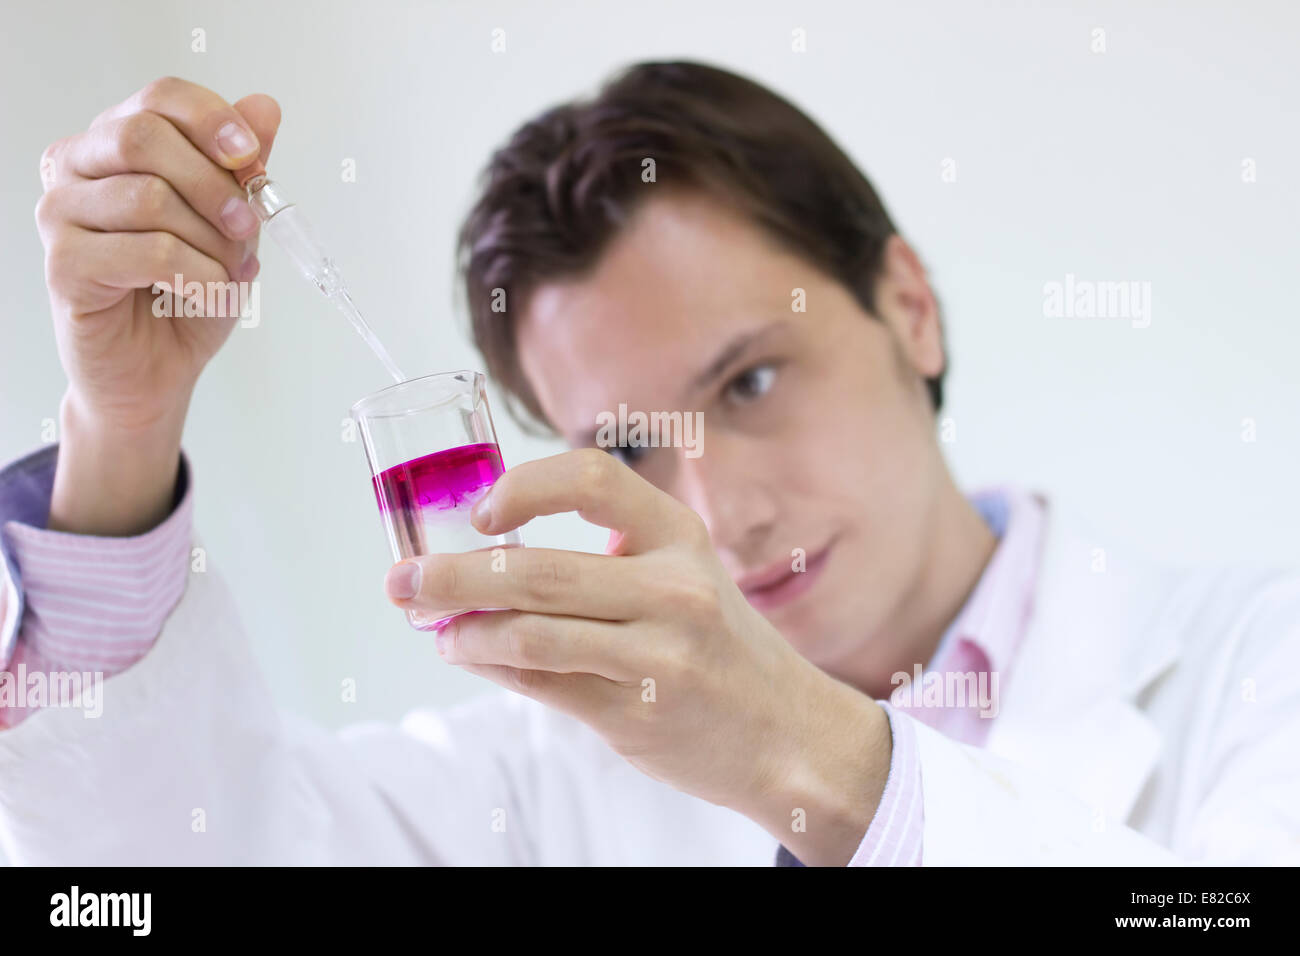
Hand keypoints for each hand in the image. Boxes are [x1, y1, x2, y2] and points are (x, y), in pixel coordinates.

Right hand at [35, 77, 280, 533]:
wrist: (157, 372)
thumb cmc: (185, 295)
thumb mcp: (229, 227)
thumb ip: (240, 170)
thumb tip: (263, 107)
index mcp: (115, 144)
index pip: (159, 99)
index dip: (212, 120)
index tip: (251, 156)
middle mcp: (77, 168)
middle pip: (145, 137)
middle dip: (215, 186)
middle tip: (246, 230)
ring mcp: (61, 214)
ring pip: (150, 198)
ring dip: (211, 243)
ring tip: (226, 275)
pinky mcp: (63, 264)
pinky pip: (148, 252)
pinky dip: (197, 277)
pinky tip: (207, 296)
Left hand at [385, 448, 892, 864]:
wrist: (786, 731)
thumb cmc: (717, 645)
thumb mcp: (680, 579)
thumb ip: (603, 561)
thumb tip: (487, 556)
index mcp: (678, 534)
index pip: (591, 478)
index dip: (523, 486)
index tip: (481, 511)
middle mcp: (674, 586)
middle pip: (538, 569)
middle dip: (453, 575)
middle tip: (404, 579)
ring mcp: (658, 653)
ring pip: (531, 634)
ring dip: (466, 632)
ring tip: (437, 629)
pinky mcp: (639, 711)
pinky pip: (543, 684)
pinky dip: (494, 667)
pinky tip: (472, 656)